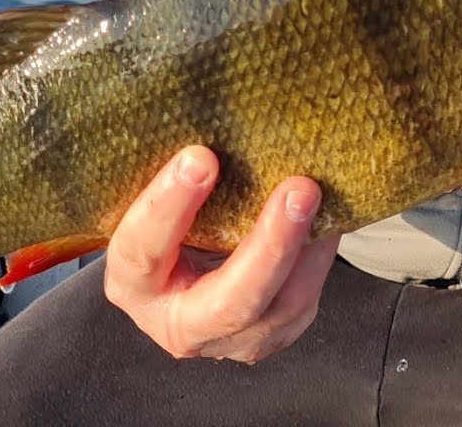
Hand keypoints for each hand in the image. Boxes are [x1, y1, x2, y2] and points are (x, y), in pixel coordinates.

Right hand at [103, 145, 340, 362]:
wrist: (182, 275)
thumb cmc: (163, 227)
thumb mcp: (153, 208)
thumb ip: (175, 182)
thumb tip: (219, 120)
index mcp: (133, 286)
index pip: (143, 251)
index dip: (169, 207)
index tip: (200, 158)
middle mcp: (178, 325)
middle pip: (232, 301)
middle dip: (270, 246)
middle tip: (298, 188)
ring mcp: (231, 341)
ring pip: (282, 308)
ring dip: (308, 249)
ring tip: (321, 196)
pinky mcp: (272, 335)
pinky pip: (305, 301)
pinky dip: (319, 256)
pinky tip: (328, 216)